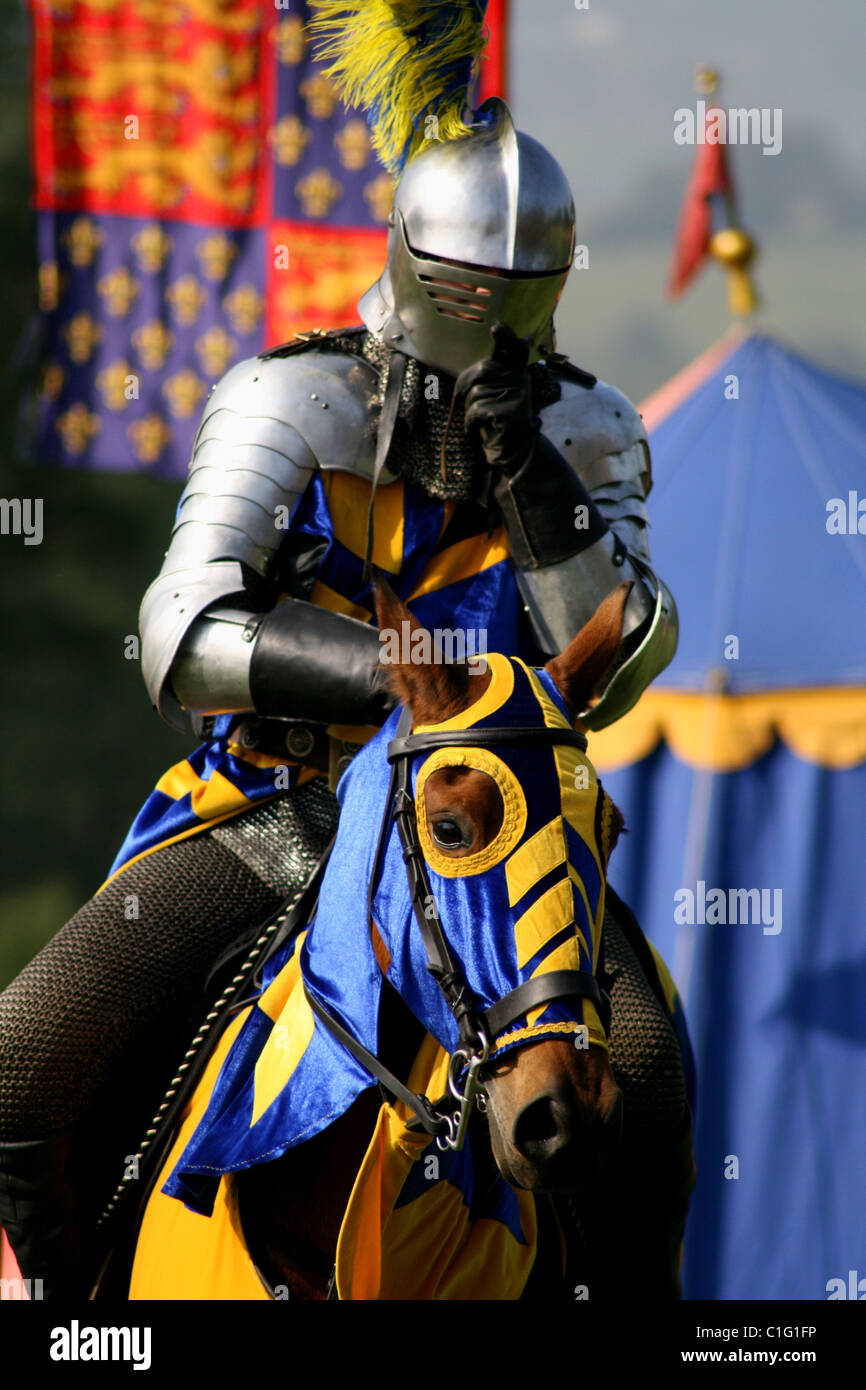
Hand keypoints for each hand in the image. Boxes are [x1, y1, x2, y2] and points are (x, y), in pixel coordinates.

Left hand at [454, 322, 537, 475]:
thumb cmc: (497, 419)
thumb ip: (488, 376)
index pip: (514, 349)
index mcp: (517, 373)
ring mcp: (516, 396)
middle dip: (466, 386)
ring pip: (475, 392)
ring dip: (469, 410)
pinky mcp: (509, 412)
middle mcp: (519, 380)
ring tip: (481, 421)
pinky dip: (470, 422)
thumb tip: (468, 377)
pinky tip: (477, 429)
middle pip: (481, 371)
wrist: (513, 451)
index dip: (506, 337)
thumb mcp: (496, 393)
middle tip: (468, 403)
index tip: (497, 327)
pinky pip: (476, 409)